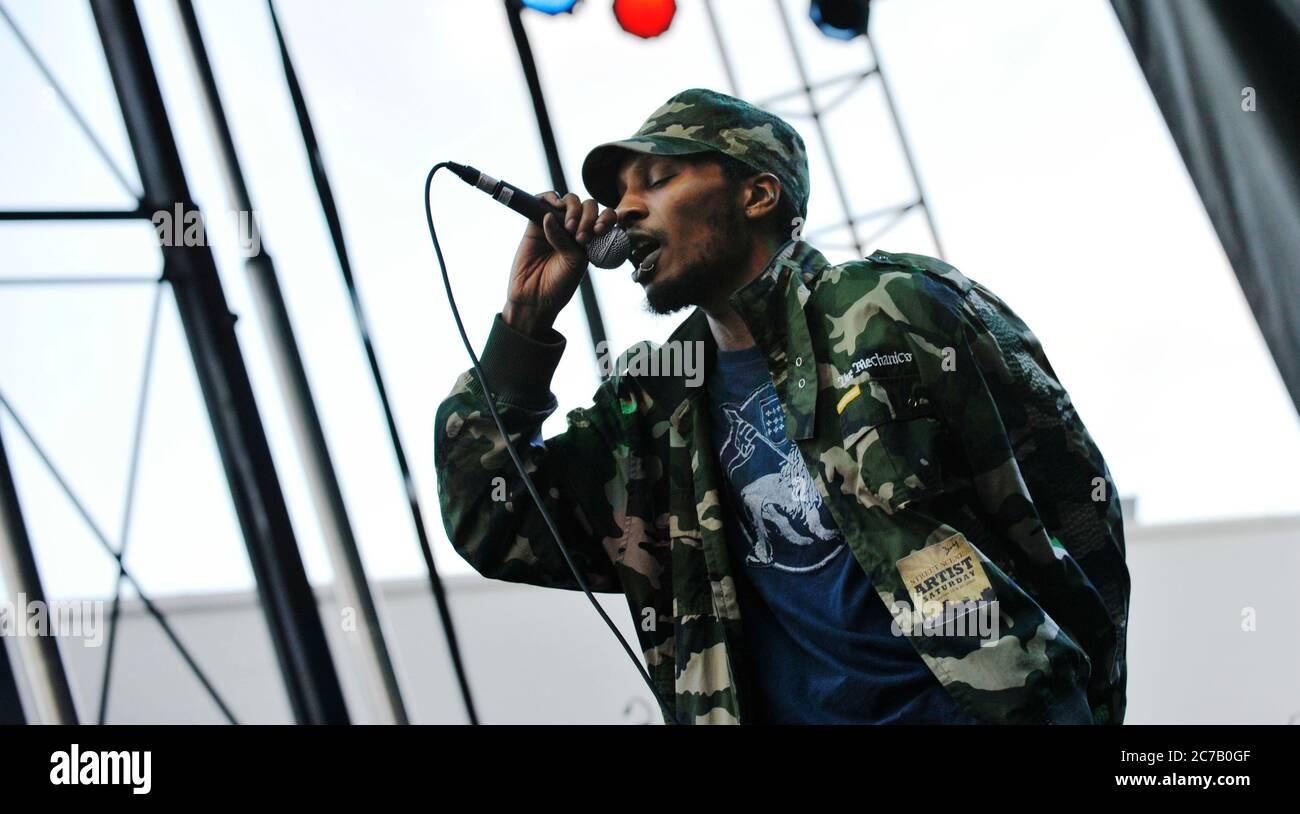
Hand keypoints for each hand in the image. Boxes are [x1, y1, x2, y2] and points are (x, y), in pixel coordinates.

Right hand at [503, 192, 617, 336]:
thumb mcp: (574, 262)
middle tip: (580, 237)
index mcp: (592, 240)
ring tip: (568, 226)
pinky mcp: (536, 222)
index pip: (605, 218)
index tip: (598, 231)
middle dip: (588, 216)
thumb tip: (550, 216)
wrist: (534, 297)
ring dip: (573, 208)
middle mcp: (576, 229)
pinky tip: (554, 208)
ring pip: (569, 200)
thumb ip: (568, 240)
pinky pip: (543, 200)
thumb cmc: (559, 284)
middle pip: (588, 206)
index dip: (605, 219)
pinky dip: (550, 197)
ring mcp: (556, 224)